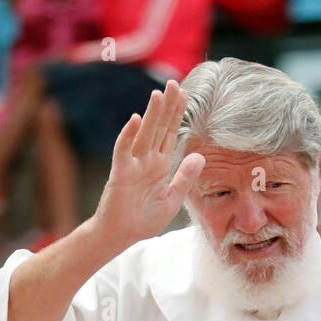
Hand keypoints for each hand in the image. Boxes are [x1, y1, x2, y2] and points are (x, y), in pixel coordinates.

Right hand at [89, 79, 205, 251]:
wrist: (120, 236)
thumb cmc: (143, 220)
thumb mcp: (173, 199)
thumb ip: (185, 177)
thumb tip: (200, 156)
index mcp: (160, 165)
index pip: (170, 134)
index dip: (177, 115)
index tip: (186, 94)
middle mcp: (147, 161)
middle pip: (159, 128)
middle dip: (167, 107)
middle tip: (174, 83)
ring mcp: (133, 165)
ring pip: (144, 135)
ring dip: (151, 115)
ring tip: (159, 95)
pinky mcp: (120, 174)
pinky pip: (124, 151)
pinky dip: (128, 136)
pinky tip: (135, 120)